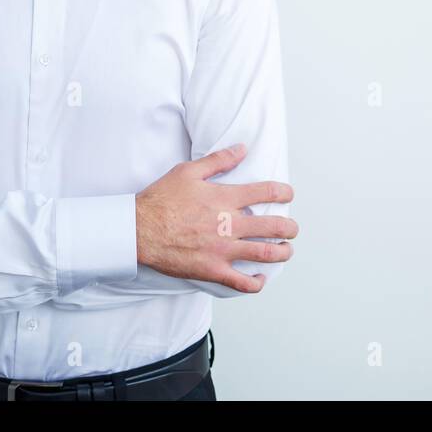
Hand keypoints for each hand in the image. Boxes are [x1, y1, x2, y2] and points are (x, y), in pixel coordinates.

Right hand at [135, 143, 296, 292]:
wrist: (139, 230)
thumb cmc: (161, 199)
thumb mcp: (188, 171)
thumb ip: (219, 159)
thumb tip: (242, 149)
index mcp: (226, 198)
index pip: (267, 193)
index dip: (284, 193)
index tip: (288, 195)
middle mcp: (230, 224)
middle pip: (274, 226)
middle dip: (290, 228)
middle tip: (292, 228)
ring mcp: (224, 249)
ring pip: (265, 254)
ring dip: (282, 253)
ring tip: (285, 251)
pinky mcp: (213, 270)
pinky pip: (242, 282)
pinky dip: (256, 283)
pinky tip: (260, 279)